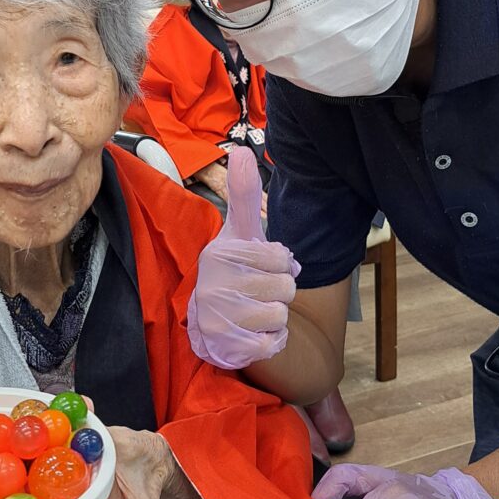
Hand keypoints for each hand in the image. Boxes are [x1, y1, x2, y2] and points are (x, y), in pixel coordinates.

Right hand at [186, 147, 298, 369]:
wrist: (213, 323)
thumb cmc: (234, 270)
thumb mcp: (239, 232)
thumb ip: (242, 194)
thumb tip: (240, 149)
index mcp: (219, 253)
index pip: (280, 258)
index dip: (280, 264)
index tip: (262, 266)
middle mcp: (213, 285)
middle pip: (285, 287)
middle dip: (279, 291)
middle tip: (257, 291)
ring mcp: (218, 318)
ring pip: (281, 314)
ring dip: (275, 316)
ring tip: (254, 312)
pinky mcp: (227, 348)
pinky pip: (274, 342)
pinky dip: (271, 340)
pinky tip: (252, 333)